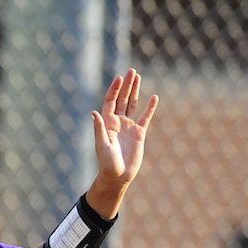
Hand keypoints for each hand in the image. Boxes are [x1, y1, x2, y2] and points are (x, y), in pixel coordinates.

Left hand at [87, 69, 157, 213]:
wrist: (118, 176)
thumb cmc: (107, 163)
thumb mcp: (102, 145)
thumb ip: (99, 129)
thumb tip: (94, 113)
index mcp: (107, 122)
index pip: (110, 101)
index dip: (115, 89)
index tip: (120, 78)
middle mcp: (117, 122)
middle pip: (122, 99)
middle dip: (126, 85)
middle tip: (132, 71)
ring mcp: (128, 126)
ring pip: (132, 104)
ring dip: (135, 91)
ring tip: (138, 77)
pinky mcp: (139, 133)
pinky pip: (145, 117)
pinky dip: (149, 108)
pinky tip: (154, 97)